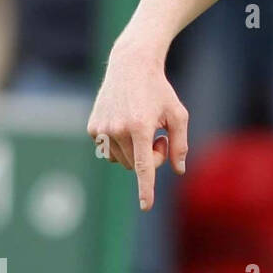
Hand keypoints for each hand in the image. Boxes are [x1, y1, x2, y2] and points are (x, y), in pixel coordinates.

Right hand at [86, 46, 188, 211]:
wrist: (131, 67)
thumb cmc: (160, 91)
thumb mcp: (178, 115)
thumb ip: (180, 144)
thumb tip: (178, 170)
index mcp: (140, 127)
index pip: (144, 166)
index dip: (146, 188)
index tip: (146, 206)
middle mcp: (118, 130)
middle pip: (137, 165)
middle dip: (151, 157)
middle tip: (160, 137)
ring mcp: (101, 130)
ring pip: (123, 161)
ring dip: (136, 152)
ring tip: (143, 127)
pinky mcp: (92, 128)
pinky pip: (109, 151)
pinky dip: (121, 145)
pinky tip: (126, 123)